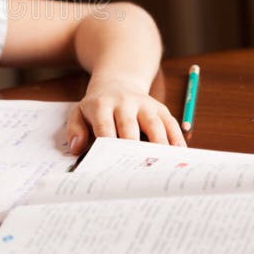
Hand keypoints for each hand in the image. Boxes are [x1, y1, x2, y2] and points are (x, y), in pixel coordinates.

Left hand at [66, 81, 185, 154]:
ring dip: (159, 144)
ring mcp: (145, 105)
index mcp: (102, 105)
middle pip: (130, 126)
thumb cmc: (97, 106)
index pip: (105, 126)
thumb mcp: (79, 113)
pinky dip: (176, 139)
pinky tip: (179, 155)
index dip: (108, 144)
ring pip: (154, 124)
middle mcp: (125, 103)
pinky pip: (170, 124)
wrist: (117, 83)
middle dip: (133, 148)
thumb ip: (75, 130)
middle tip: (136, 170)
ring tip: (162, 165)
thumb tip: (77, 148)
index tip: (110, 164)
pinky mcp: (160, 108)